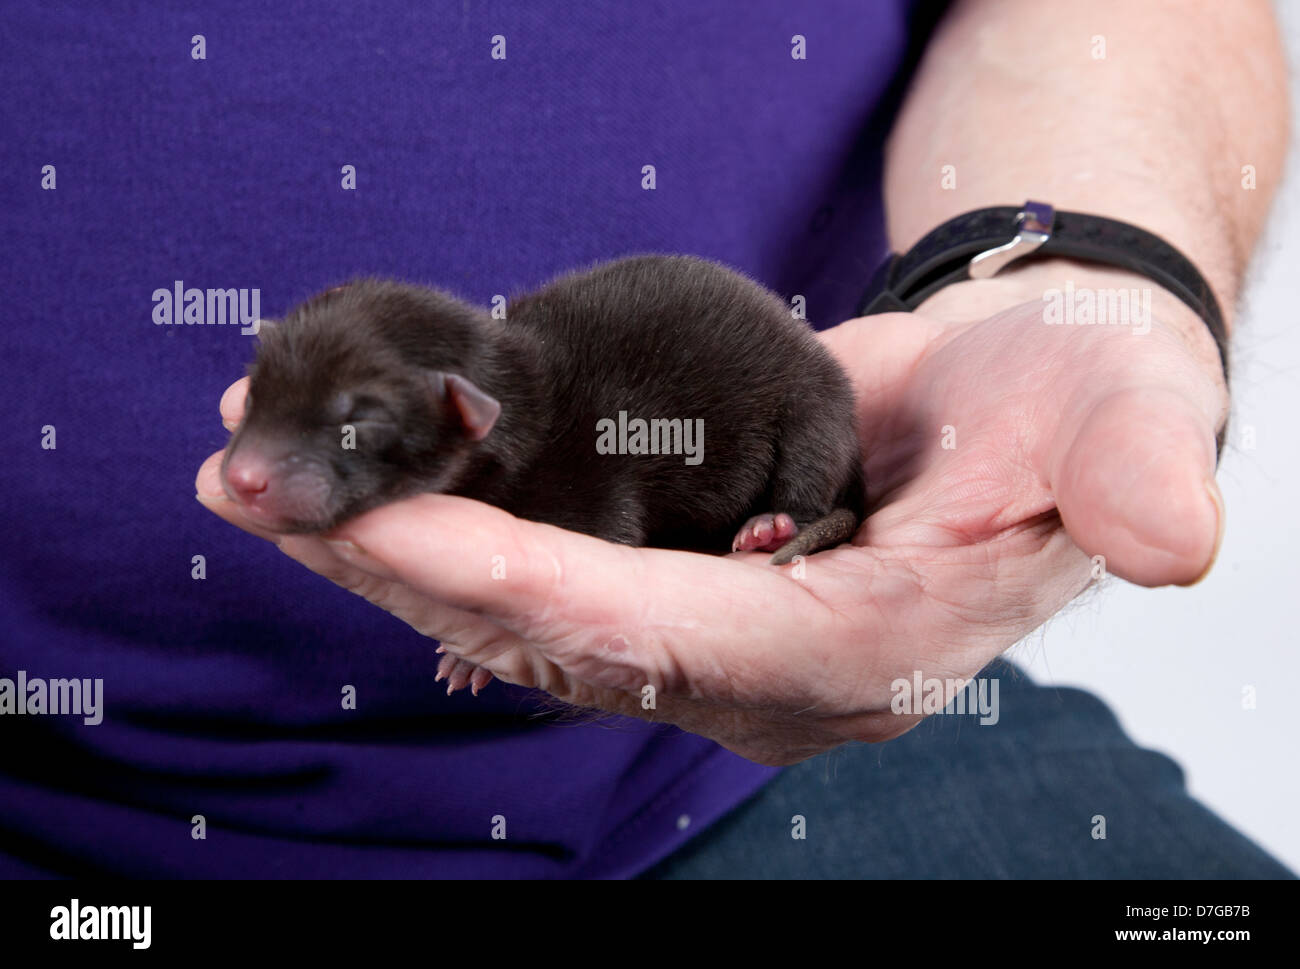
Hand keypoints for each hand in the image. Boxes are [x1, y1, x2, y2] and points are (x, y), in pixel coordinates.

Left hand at [195, 259, 1227, 764]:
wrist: (1036, 395)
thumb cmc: (1079, 401)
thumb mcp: (1126, 421)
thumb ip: (1131, 479)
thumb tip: (1167, 536)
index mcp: (866, 644)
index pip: (685, 636)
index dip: (547, 597)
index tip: (412, 538)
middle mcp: (771, 665)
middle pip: (568, 639)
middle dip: (414, 573)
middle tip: (260, 498)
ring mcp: (715, 633)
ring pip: (527, 615)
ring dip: (392, 553)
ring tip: (255, 487)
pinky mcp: (680, 586)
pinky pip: (539, 575)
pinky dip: (441, 533)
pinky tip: (352, 492)